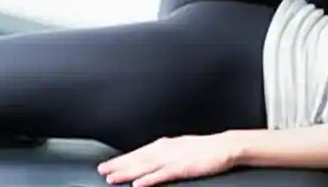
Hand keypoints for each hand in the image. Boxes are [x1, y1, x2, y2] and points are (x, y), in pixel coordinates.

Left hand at [97, 133, 241, 186]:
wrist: (226, 147)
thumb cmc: (205, 150)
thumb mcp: (181, 150)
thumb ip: (165, 155)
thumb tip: (149, 161)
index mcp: (165, 145)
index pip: (138, 153)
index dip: (121, 160)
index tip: (106, 165)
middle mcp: (166, 149)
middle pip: (137, 159)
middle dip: (118, 165)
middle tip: (101, 171)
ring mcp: (174, 158)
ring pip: (145, 167)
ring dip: (128, 172)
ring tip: (112, 178)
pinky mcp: (183, 167)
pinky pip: (163, 175)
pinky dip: (149, 179)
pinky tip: (138, 185)